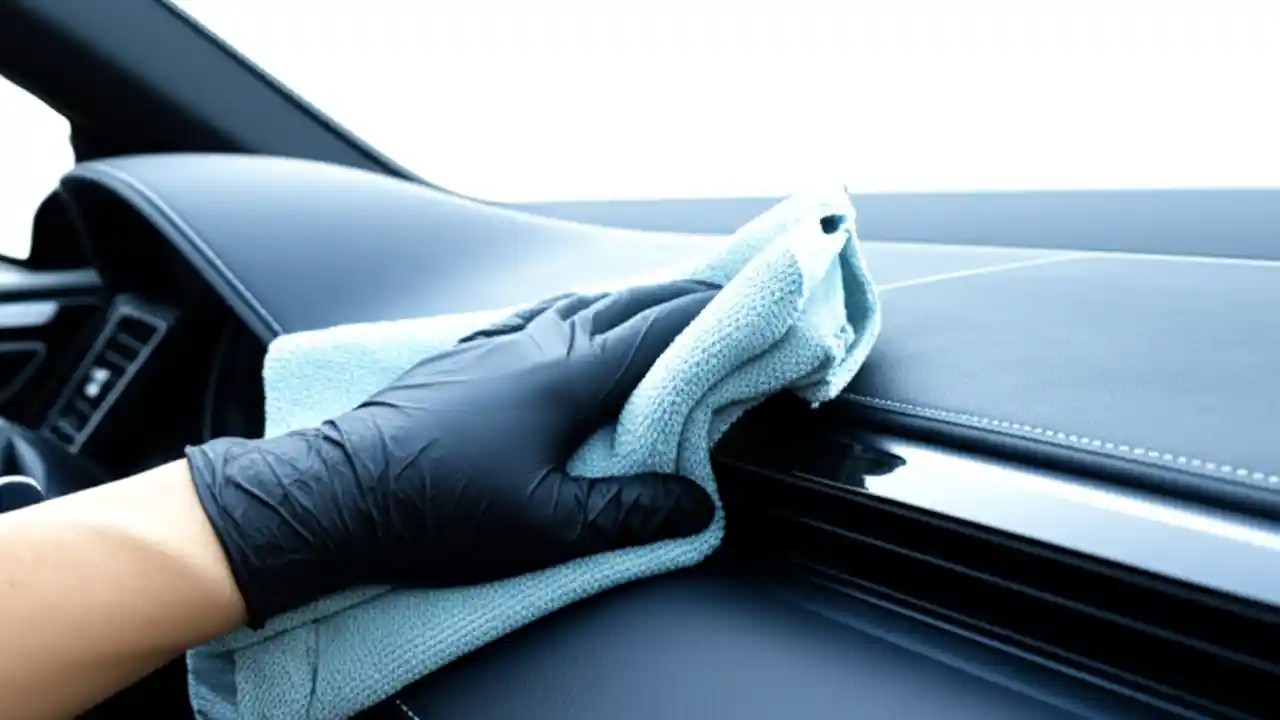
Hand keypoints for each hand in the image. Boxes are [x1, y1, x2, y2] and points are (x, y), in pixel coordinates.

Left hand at [187, 280, 718, 624]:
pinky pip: (540, 315)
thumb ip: (630, 512)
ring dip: (631, 301)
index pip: (660, 334)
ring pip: (583, 303)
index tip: (753, 305)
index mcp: (567, 377)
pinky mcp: (466, 356)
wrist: (335, 495)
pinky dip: (579, 311)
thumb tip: (692, 504)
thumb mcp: (548, 527)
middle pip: (627, 305)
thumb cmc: (436, 509)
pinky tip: (574, 321)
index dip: (713, 318)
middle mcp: (537, 343)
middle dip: (683, 298)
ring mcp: (497, 343)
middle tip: (725, 295)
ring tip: (662, 307)